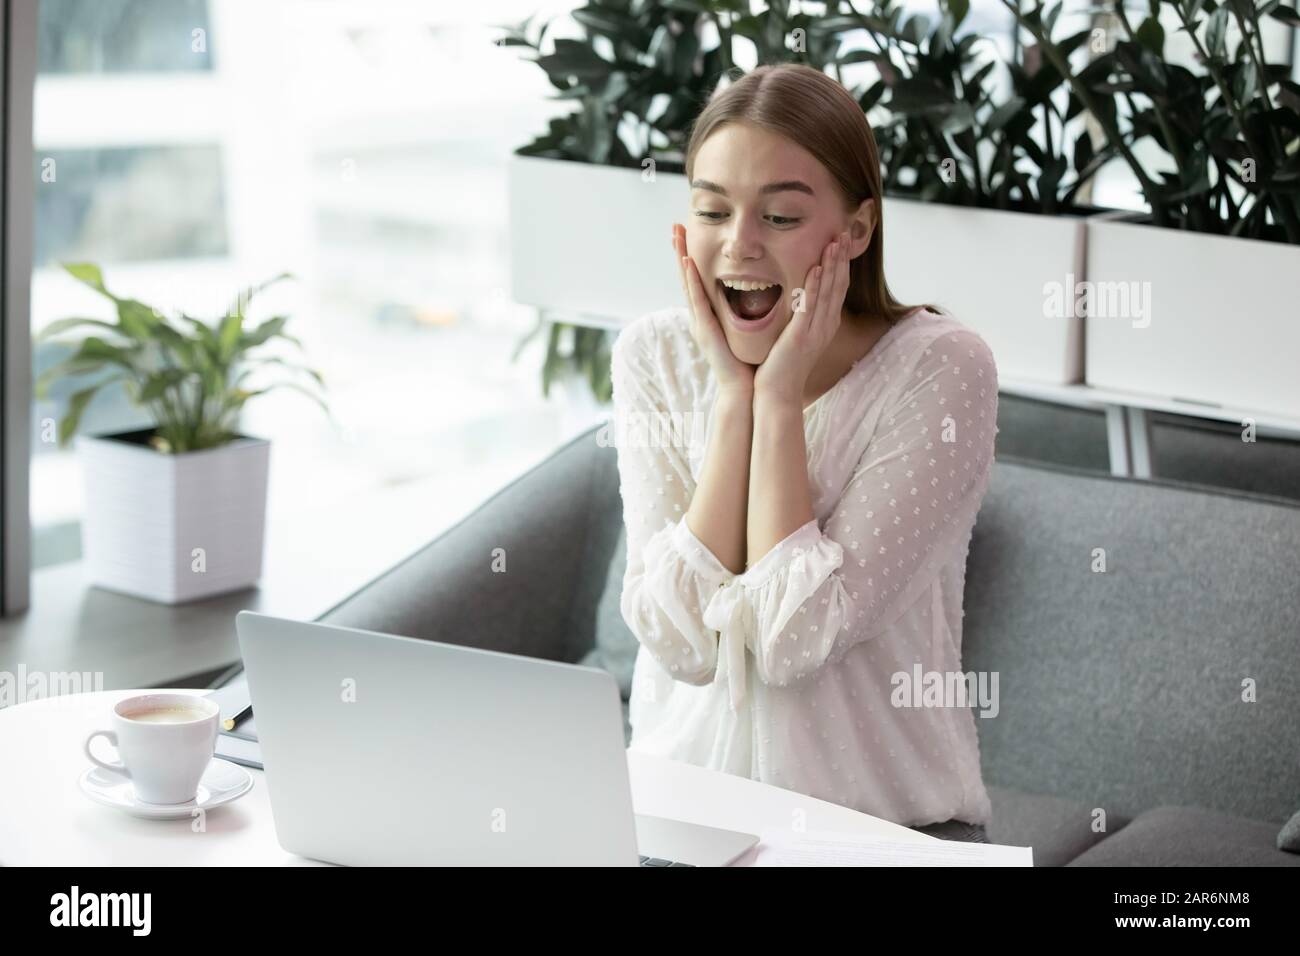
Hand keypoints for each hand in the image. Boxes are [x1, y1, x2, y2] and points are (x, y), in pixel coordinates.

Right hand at [672, 223, 754, 395]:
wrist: (745, 388)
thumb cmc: (748, 361)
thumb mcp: (744, 329)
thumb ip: (745, 311)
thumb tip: (759, 291)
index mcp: (709, 315)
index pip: (698, 280)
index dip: (691, 257)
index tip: (688, 234)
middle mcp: (700, 316)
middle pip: (687, 278)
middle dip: (680, 251)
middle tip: (675, 226)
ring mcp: (700, 322)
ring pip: (688, 284)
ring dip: (681, 258)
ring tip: (676, 236)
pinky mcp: (705, 329)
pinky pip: (697, 300)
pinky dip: (691, 281)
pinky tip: (688, 263)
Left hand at [753, 229, 849, 404]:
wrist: (776, 394)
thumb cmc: (781, 365)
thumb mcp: (796, 336)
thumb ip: (801, 316)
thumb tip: (799, 296)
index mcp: (825, 324)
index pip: (838, 287)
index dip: (841, 263)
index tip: (842, 241)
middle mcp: (826, 325)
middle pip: (839, 285)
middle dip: (842, 257)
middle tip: (845, 232)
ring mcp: (815, 331)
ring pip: (829, 292)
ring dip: (832, 265)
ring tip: (835, 241)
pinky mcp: (801, 337)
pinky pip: (810, 307)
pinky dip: (814, 287)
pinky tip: (816, 268)